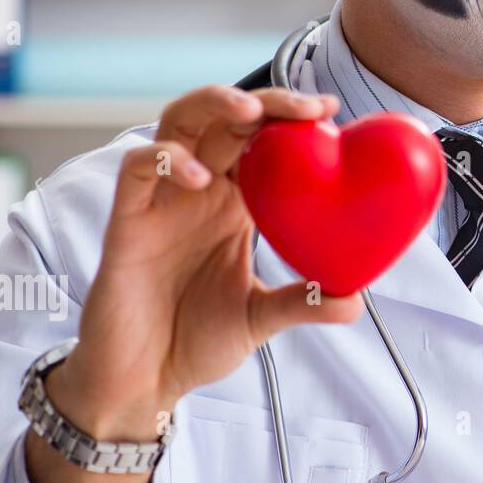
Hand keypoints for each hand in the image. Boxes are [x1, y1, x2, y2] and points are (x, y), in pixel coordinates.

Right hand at [59, 84, 363, 438]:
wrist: (142, 381)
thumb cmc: (195, 340)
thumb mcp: (260, 317)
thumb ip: (303, 303)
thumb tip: (356, 301)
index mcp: (236, 202)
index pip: (263, 139)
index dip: (291, 116)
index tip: (330, 108)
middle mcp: (200, 191)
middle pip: (225, 117)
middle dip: (266, 100)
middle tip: (306, 106)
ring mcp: (162, 202)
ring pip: (177, 124)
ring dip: (213, 105)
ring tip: (250, 112)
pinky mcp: (126, 222)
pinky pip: (137, 170)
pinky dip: (167, 160)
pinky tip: (202, 176)